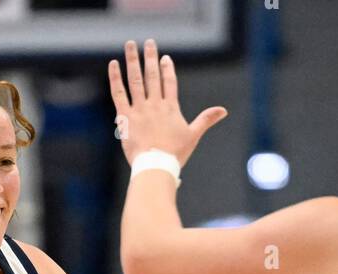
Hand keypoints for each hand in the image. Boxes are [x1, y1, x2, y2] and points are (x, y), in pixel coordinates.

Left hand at [108, 38, 226, 166]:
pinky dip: (115, 78)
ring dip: (133, 60)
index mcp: (171, 108)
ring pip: (136, 80)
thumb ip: (206, 120)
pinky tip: (113, 64)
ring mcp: (140, 109)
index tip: (164, 57)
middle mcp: (155, 105)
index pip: (169, 83)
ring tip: (130, 44)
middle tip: (149, 42)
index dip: (167, 69)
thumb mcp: (193, 135)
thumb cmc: (175, 154)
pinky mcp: (126, 117)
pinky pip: (119, 93)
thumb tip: (224, 110)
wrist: (156, 166)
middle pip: (152, 76)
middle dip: (151, 57)